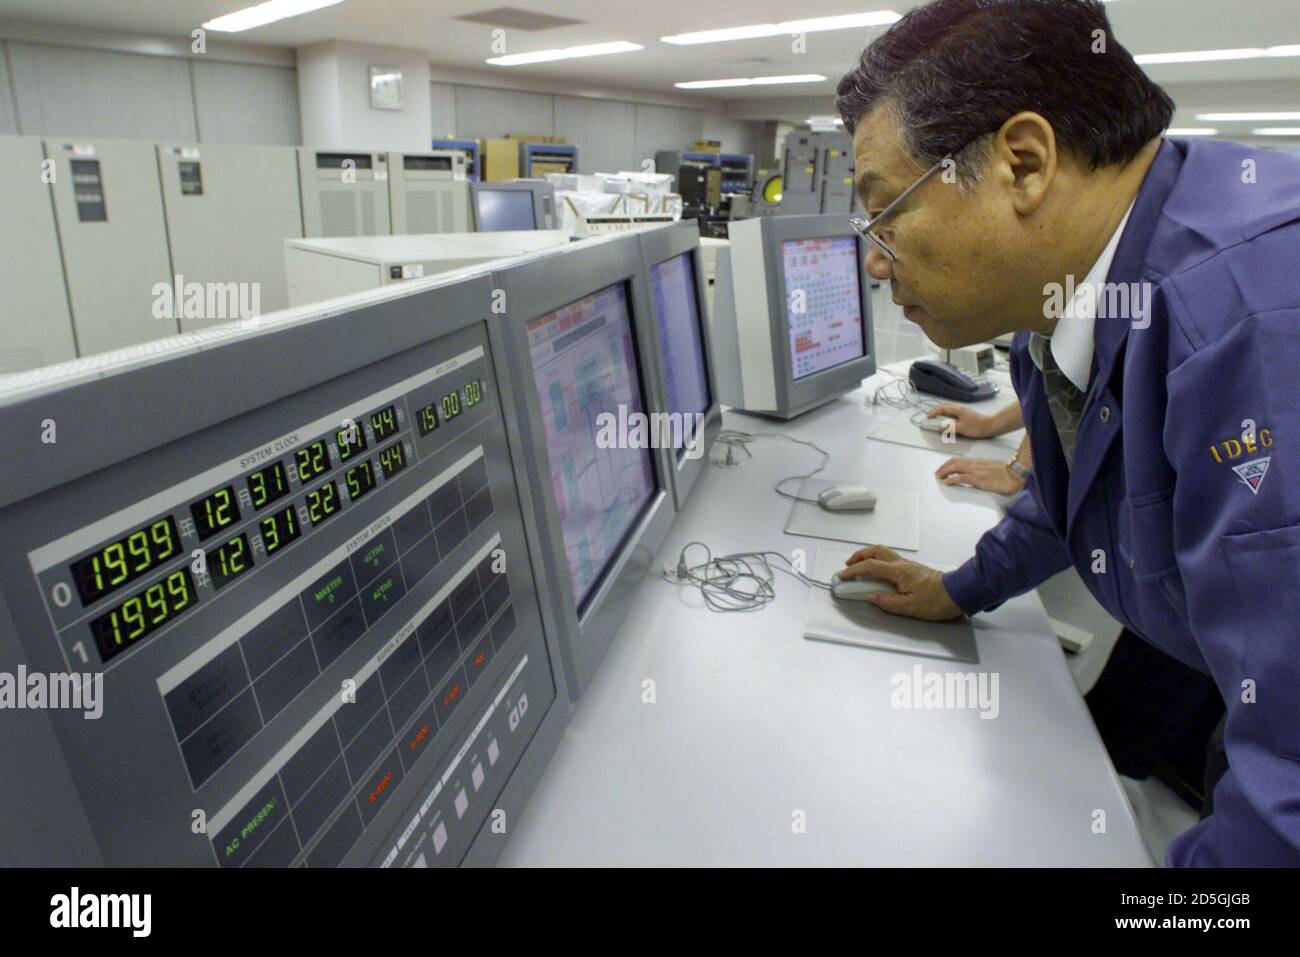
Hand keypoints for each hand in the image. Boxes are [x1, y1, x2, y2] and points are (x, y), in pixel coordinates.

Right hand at [840, 545, 963, 620]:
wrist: (959, 593)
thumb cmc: (937, 601)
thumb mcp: (909, 607)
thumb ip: (887, 602)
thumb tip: (871, 596)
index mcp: (899, 572)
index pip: (870, 567)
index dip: (853, 571)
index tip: (842, 577)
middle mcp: (902, 564)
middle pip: (876, 551)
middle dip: (859, 556)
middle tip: (848, 565)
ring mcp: (908, 565)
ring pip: (884, 552)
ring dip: (869, 556)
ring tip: (860, 566)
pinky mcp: (913, 569)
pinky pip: (891, 559)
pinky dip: (879, 561)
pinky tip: (878, 572)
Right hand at [926, 403, 996, 437]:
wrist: (991, 426)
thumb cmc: (978, 427)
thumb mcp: (962, 428)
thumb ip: (950, 427)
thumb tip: (940, 427)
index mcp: (958, 410)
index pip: (942, 408)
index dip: (934, 412)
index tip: (928, 417)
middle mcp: (960, 408)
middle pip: (945, 406)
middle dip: (936, 410)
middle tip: (931, 416)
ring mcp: (964, 410)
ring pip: (950, 408)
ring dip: (942, 412)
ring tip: (938, 418)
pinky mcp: (967, 414)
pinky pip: (954, 411)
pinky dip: (948, 414)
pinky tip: (948, 419)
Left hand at [935, 456, 1025, 494]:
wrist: (1013, 473)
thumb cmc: (1004, 472)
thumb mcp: (989, 468)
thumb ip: (980, 469)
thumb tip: (973, 474)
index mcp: (977, 461)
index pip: (958, 460)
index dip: (948, 463)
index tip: (943, 467)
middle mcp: (974, 464)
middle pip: (954, 463)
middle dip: (943, 467)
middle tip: (937, 472)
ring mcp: (975, 471)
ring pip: (955, 468)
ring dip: (944, 472)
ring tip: (938, 476)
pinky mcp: (977, 479)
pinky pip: (961, 478)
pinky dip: (951, 479)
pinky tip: (946, 482)